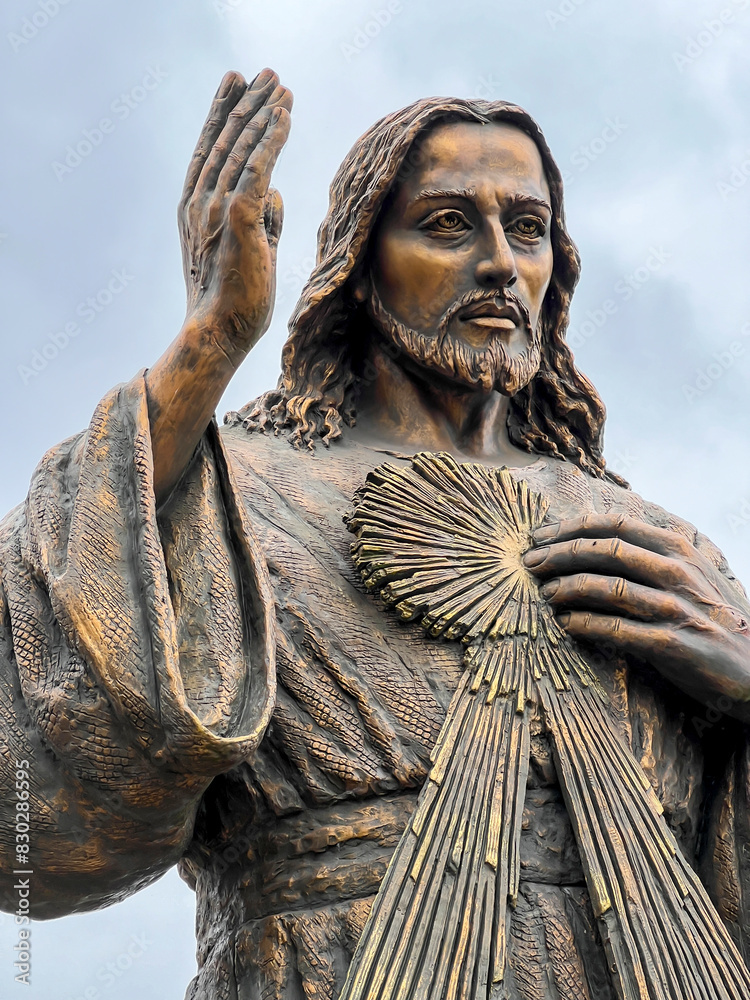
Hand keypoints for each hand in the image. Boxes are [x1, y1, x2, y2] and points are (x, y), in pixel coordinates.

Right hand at [178, 68, 291, 363]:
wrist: (218, 332)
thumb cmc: (234, 300)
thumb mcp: (246, 250)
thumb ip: (259, 219)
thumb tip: (274, 192)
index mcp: (197, 209)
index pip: (211, 151)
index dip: (224, 113)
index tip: (237, 85)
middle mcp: (201, 201)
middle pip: (226, 140)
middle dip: (248, 103)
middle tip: (266, 74)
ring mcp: (217, 209)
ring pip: (243, 148)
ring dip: (264, 113)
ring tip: (280, 86)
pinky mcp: (239, 219)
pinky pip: (258, 168)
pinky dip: (271, 139)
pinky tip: (283, 116)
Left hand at [522, 513, 749, 717]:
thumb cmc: (713, 620)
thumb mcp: (689, 576)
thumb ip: (650, 558)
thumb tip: (590, 543)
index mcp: (678, 550)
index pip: (614, 524)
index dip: (570, 528)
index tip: (538, 537)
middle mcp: (677, 572)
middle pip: (604, 550)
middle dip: (559, 554)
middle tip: (528, 564)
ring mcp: (676, 608)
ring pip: (607, 588)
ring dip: (566, 589)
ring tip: (543, 595)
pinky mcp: (673, 645)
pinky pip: (617, 629)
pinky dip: (584, 625)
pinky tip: (565, 626)